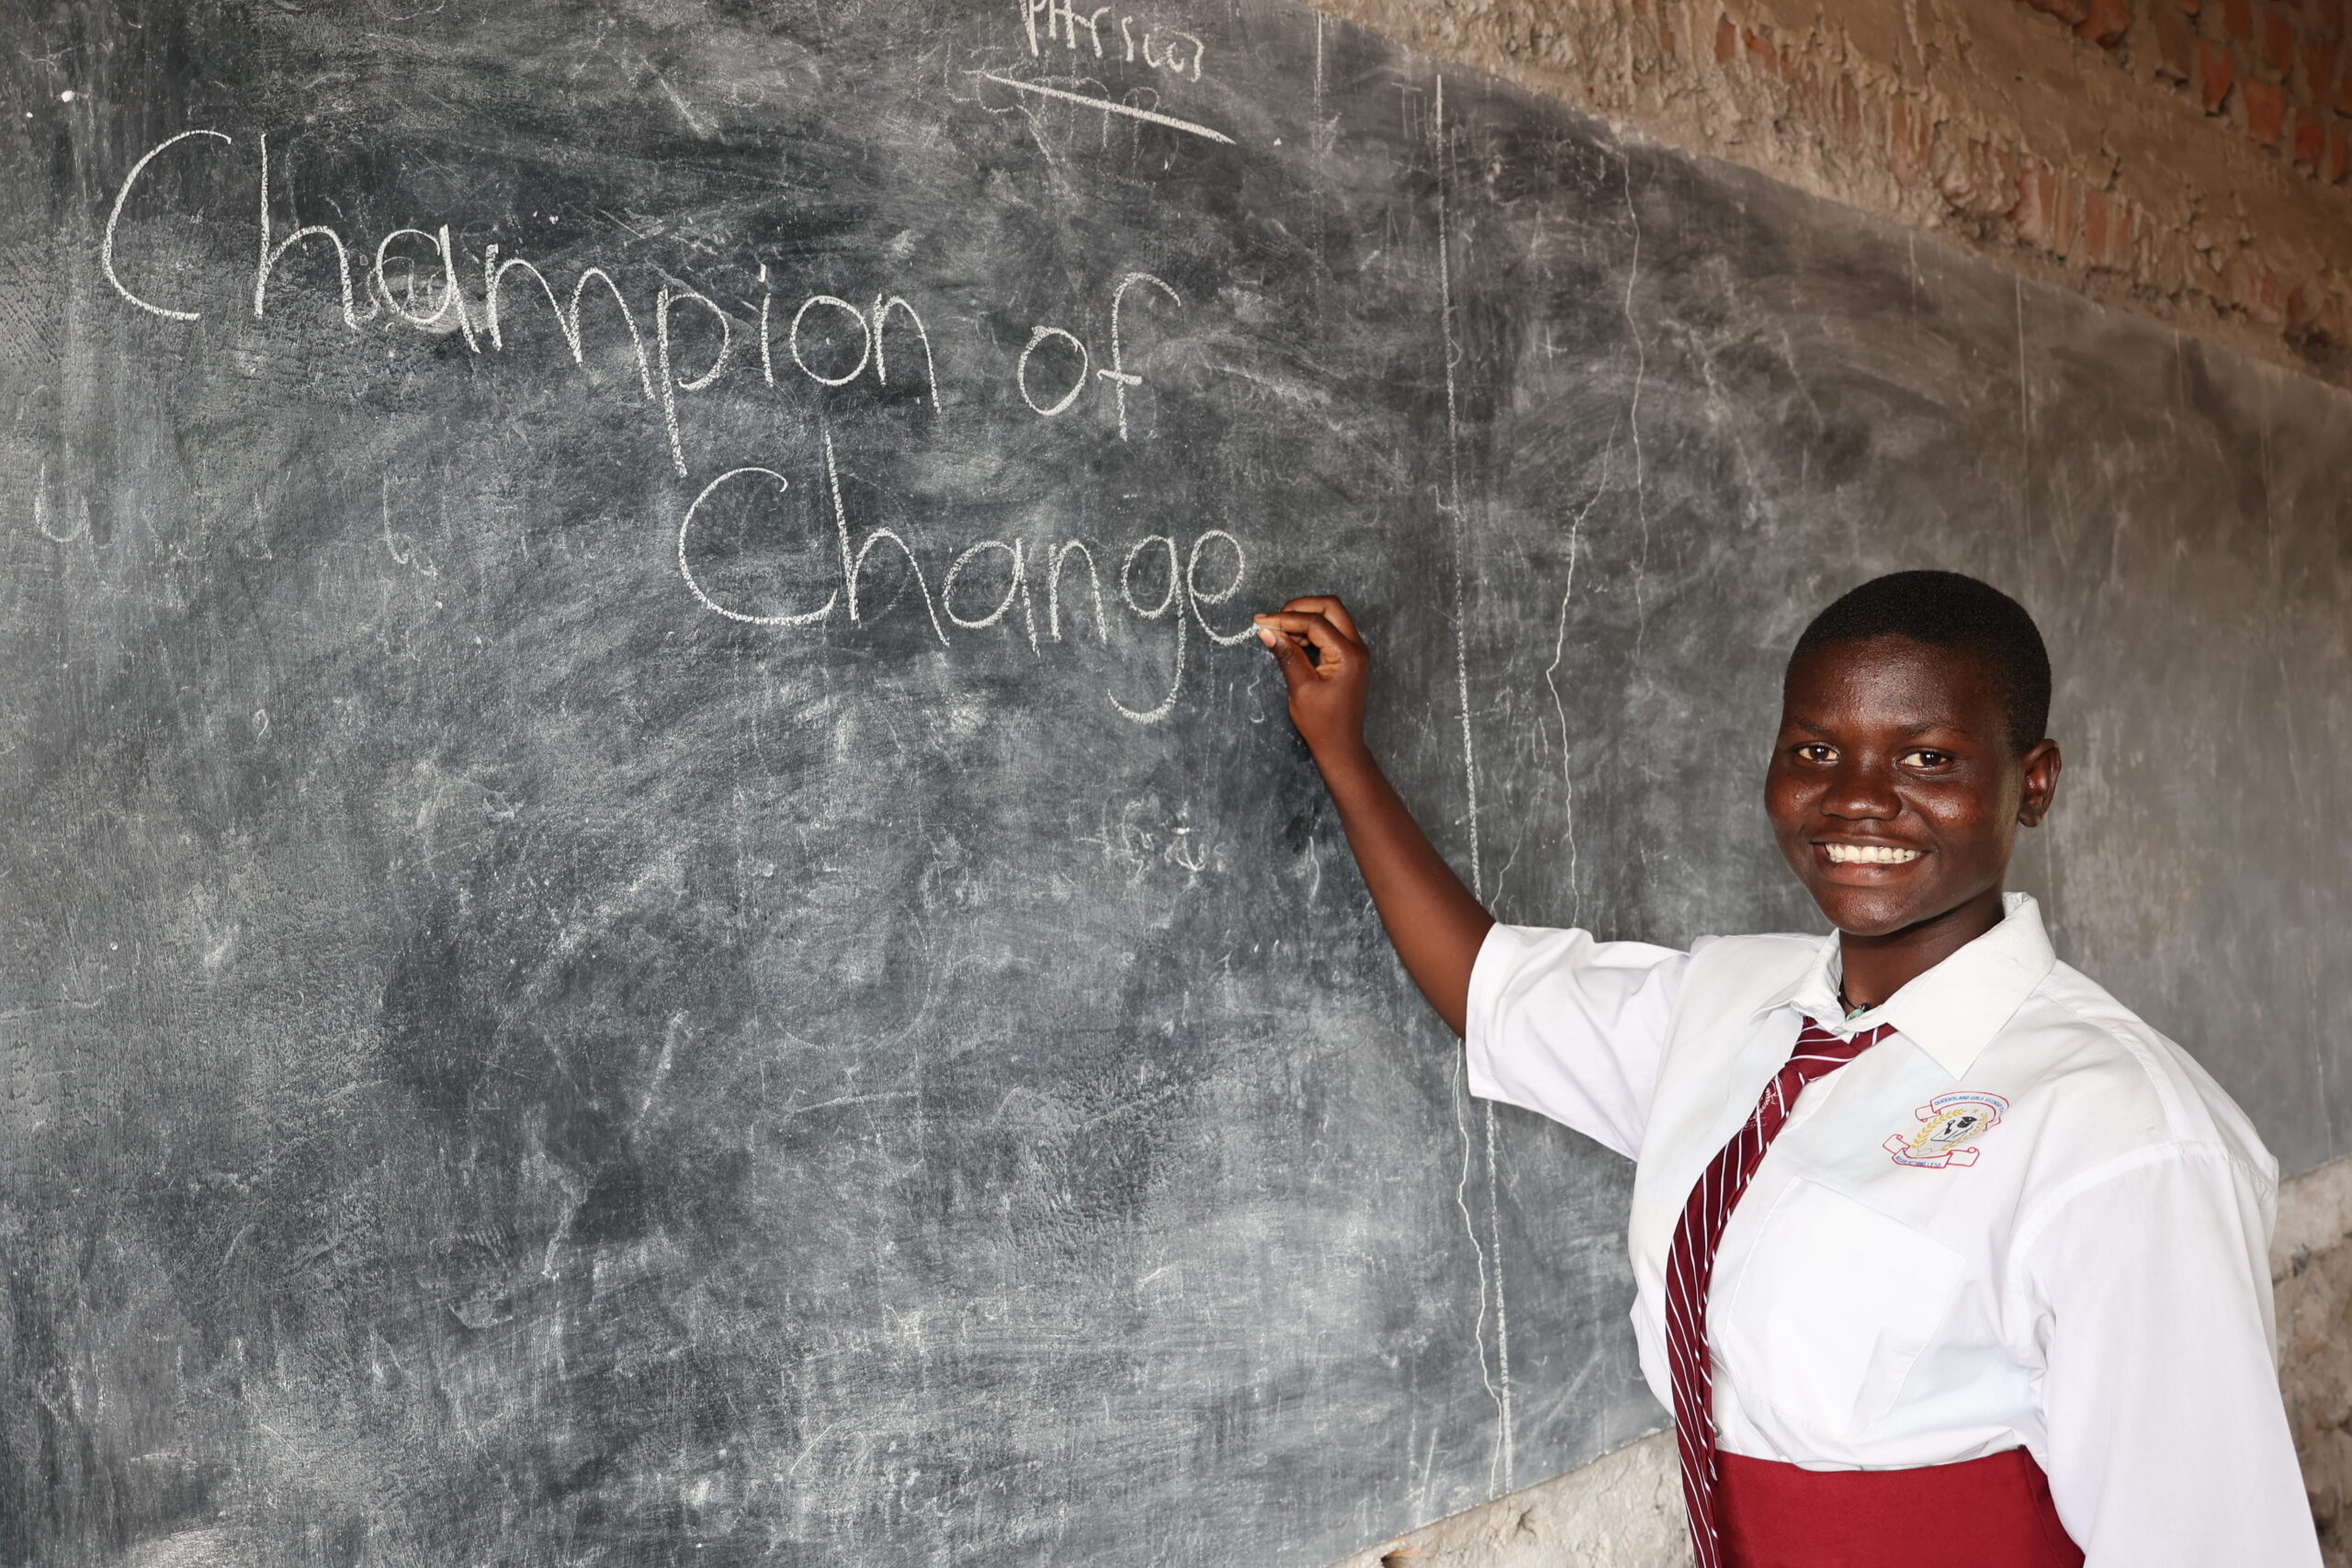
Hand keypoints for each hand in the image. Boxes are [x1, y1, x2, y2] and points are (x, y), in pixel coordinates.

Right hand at [1254, 596, 1370, 759]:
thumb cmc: (1323, 723)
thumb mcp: (1300, 688)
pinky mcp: (1350, 656)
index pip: (1315, 622)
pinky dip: (1311, 630)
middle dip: (1300, 607)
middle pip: (1330, 607)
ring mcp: (1356, 651)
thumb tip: (1267, 631)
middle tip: (1274, 619)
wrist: (1341, 745)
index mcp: (1348, 655)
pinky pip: (1332, 630)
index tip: (1261, 622)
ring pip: (1332, 616)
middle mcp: (1357, 648)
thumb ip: (1286, 655)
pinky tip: (1293, 642)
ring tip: (1280, 633)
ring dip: (1305, 618)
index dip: (1285, 618)